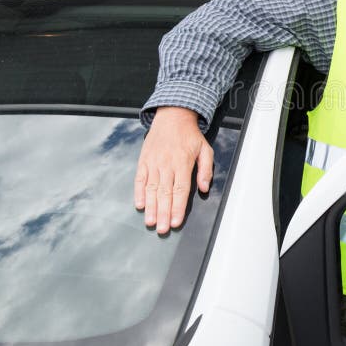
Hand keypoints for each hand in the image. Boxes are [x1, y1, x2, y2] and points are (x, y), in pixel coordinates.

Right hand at [134, 107, 213, 233]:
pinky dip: (139, 193)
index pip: (181, 190)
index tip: (176, 222)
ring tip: (151, 222)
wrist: (172, 116)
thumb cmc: (189, 135)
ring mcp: (154, 162)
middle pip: (165, 193)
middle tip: (162, 229)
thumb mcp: (205, 149)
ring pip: (152, 189)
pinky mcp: (144, 160)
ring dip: (151, 207)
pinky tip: (140, 205)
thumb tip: (205, 187)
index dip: (178, 208)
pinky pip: (140, 179)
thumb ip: (206, 170)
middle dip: (164, 213)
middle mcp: (167, 164)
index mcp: (183, 162)